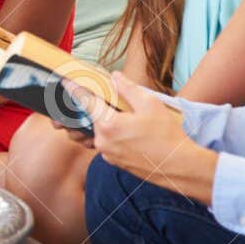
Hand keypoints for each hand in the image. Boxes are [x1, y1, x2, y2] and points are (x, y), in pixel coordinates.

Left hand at [77, 73, 215, 202]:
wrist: (179, 167)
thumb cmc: (167, 136)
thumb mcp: (150, 105)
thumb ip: (128, 89)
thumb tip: (115, 76)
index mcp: (108, 125)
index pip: (85, 102)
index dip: (75, 89)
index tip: (65, 81)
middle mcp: (102, 140)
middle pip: (91, 117)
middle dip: (95, 106)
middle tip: (103, 97)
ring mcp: (107, 153)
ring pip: (98, 130)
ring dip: (104, 121)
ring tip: (121, 116)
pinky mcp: (113, 161)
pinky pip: (106, 142)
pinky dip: (111, 134)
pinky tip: (127, 130)